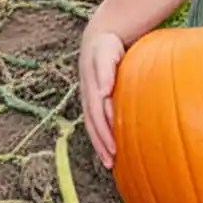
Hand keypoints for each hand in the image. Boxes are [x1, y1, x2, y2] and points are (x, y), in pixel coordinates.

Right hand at [79, 30, 125, 168]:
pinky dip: (101, 137)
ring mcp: (90, 100)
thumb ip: (106, 70)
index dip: (104, 133)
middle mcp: (89, 97)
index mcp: (91, 89)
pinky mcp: (94, 101)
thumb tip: (104, 91)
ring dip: (100, 145)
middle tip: (111, 162)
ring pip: (93, 126)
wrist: (99, 40)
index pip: (97, 115)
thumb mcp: (106, 54)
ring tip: (110, 162)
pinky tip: (110, 149)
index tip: (113, 148)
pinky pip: (95, 123)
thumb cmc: (106, 47)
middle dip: (101, 144)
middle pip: (93, 125)